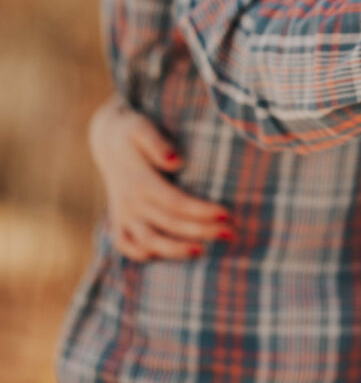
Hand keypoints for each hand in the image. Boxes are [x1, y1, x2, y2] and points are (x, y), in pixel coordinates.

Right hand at [88, 94, 235, 260]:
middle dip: (201, 231)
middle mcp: (130, 202)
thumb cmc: (133, 131)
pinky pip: (126, 246)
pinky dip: (144, 255)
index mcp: (139, 181)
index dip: (200, 211)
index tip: (227, 214)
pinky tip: (170, 255)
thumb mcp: (140, 127)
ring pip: (148, 242)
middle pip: (168, 224)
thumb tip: (174, 161)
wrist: (107, 139)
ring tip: (204, 251)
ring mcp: (123, 214)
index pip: (174, 202)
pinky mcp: (118, 220)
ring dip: (176, 250)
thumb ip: (156, 142)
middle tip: (230, 234)